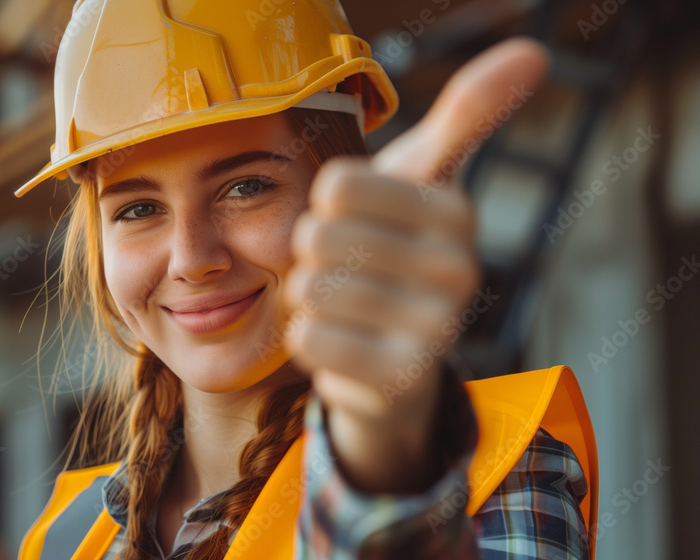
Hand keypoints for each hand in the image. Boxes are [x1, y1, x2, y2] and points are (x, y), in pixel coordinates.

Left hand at [282, 37, 550, 492]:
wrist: (395, 361)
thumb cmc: (398, 253)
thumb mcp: (426, 177)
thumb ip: (466, 114)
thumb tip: (535, 51)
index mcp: (456, 214)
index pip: (337, 184)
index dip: (327, 206)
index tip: (359, 222)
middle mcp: (460, 272)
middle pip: (317, 236)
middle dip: (314, 256)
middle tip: (348, 271)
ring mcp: (437, 333)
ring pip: (310, 288)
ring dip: (311, 298)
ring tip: (348, 308)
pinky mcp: (402, 383)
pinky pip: (307, 339)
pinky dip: (308, 339)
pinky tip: (343, 344)